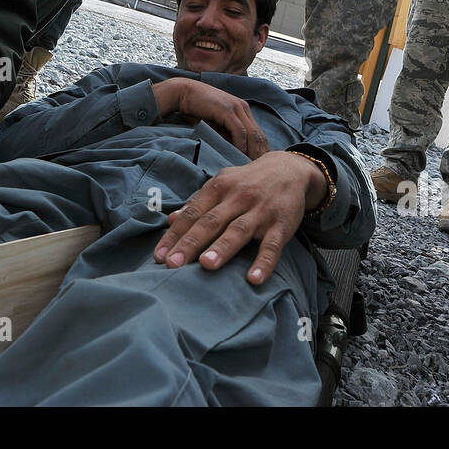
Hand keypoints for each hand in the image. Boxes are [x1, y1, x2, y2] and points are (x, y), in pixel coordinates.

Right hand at [151, 78, 269, 158]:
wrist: (185, 93)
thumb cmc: (198, 110)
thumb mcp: (217, 123)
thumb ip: (227, 134)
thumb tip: (236, 153)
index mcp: (243, 110)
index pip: (259, 133)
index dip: (262, 150)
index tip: (261, 165)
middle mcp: (243, 108)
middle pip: (259, 134)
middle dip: (261, 153)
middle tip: (260, 170)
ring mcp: (236, 108)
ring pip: (252, 133)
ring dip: (253, 151)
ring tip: (252, 166)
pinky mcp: (227, 110)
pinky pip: (239, 130)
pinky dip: (241, 144)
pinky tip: (240, 154)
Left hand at [153, 150, 326, 283]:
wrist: (289, 169)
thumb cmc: (247, 182)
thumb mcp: (221, 184)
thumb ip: (197, 203)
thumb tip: (170, 220)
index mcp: (219, 188)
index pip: (193, 214)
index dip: (175, 235)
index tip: (159, 257)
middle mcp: (238, 197)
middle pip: (211, 222)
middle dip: (191, 243)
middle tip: (172, 265)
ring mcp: (260, 211)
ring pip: (239, 230)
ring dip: (222, 248)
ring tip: (206, 265)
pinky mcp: (282, 224)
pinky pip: (272, 246)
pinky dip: (263, 262)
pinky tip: (253, 279)